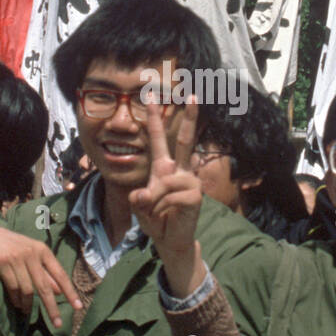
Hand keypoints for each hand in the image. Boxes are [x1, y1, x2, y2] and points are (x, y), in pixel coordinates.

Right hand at [0, 225, 79, 328]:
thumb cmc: (11, 246)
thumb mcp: (31, 255)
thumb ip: (45, 272)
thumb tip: (60, 291)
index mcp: (42, 251)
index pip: (60, 274)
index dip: (70, 292)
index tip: (78, 306)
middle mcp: (32, 253)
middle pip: (45, 286)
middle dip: (52, 307)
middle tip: (57, 324)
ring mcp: (17, 257)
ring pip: (28, 289)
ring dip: (28, 304)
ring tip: (26, 311)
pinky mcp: (3, 262)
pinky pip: (13, 287)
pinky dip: (16, 299)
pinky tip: (17, 304)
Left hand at [128, 98, 204, 297]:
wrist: (170, 240)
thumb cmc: (156, 220)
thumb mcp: (140, 207)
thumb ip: (140, 199)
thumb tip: (145, 194)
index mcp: (164, 168)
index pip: (159, 139)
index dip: (155, 119)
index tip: (152, 96)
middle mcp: (180, 170)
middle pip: (185, 141)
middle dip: (190, 118)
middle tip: (193, 95)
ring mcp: (190, 182)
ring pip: (164, 183)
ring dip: (153, 202)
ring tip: (155, 213)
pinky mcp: (195, 196)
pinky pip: (170, 197)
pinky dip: (161, 209)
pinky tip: (167, 216)